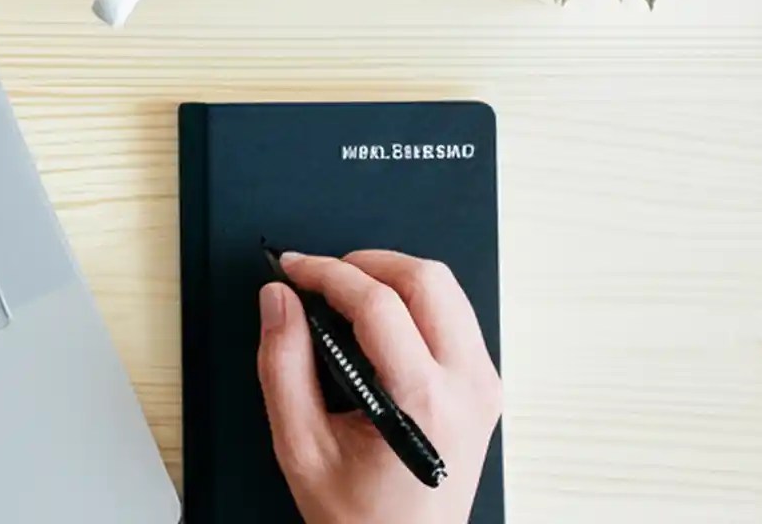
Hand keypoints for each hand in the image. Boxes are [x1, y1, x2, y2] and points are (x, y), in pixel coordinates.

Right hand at [257, 251, 501, 523]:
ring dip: (392, 277)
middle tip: (320, 274)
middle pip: (427, 279)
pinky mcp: (484, 386)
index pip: (378, 303)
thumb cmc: (359, 516)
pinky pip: (455, 315)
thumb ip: (283, 365)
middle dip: (366, 262)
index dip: (327, 272)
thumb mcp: (301, 446)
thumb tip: (278, 300)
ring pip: (447, 289)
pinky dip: (413, 301)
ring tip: (344, 293)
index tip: (292, 268)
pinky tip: (377, 320)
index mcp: (423, 402)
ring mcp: (483, 385)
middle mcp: (467, 387)